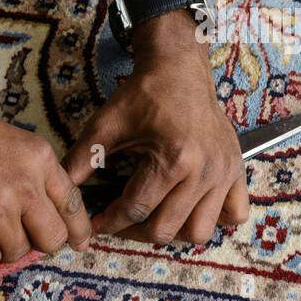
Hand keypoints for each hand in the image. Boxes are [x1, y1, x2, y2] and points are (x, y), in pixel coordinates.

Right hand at [0, 85, 90, 266]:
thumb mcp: (6, 140)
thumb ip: (30, 172)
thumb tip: (43, 210)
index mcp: (38, 158)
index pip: (72, 203)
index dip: (78, 229)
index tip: (80, 243)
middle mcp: (25, 186)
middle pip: (53, 238)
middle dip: (41, 243)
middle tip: (23, 237)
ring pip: (18, 251)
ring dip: (3, 245)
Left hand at [64, 11, 249, 244]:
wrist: (180, 68)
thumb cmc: (144, 94)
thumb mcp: (107, 123)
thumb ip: (82, 157)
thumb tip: (62, 188)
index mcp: (172, 160)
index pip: (136, 209)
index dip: (109, 222)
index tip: (96, 224)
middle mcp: (203, 172)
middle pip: (166, 230)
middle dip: (136, 231)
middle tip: (123, 221)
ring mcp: (224, 173)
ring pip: (199, 232)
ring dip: (175, 231)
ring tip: (156, 216)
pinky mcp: (237, 170)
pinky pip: (235, 214)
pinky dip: (217, 219)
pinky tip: (194, 207)